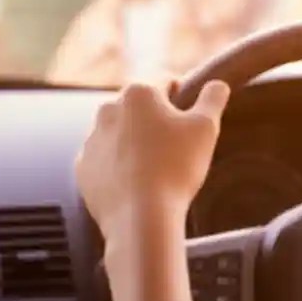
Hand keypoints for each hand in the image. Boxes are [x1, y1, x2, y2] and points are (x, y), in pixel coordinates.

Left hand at [76, 80, 230, 250]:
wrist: (141, 217)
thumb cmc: (176, 168)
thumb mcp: (206, 127)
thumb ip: (213, 98)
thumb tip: (217, 84)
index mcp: (138, 93)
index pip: (166, 83)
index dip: (183, 100)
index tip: (191, 120)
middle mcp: (108, 110)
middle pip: (140, 109)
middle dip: (157, 123)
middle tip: (177, 148)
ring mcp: (91, 141)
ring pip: (121, 135)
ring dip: (137, 144)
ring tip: (158, 170)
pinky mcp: (83, 169)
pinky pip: (106, 161)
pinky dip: (120, 168)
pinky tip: (139, 184)